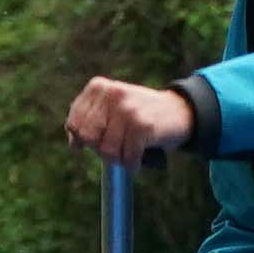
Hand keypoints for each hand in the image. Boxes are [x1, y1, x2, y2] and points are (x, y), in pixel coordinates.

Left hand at [67, 77, 193, 167]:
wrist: (179, 111)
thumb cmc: (142, 115)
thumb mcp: (113, 109)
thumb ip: (90, 121)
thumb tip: (74, 145)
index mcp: (98, 87)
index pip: (74, 124)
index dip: (83, 140)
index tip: (99, 141)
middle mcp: (111, 95)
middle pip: (89, 139)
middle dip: (102, 150)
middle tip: (118, 147)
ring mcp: (126, 109)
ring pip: (108, 152)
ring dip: (121, 159)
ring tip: (131, 152)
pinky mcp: (142, 125)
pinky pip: (128, 158)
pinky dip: (134, 165)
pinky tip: (139, 159)